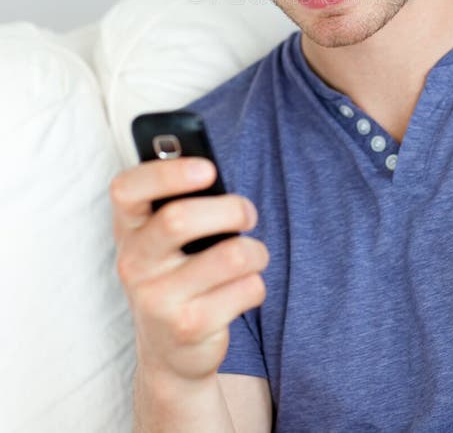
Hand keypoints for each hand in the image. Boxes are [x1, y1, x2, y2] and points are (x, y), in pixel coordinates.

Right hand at [110, 157, 268, 385]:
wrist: (168, 351)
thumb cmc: (176, 273)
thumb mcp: (166, 239)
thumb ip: (181, 203)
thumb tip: (212, 173)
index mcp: (128, 229)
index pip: (127, 189)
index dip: (166, 173)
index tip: (208, 169)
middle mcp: (134, 264)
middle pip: (179, 219)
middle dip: (230, 209)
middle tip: (248, 214)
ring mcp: (158, 300)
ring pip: (229, 256)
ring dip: (255, 251)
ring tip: (254, 255)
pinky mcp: (189, 328)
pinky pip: (246, 289)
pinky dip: (256, 284)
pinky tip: (243, 290)